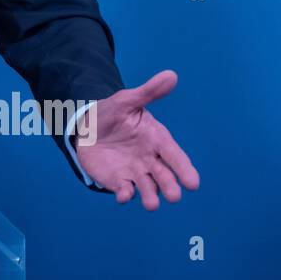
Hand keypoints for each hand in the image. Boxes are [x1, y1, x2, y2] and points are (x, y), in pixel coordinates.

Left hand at [74, 70, 199, 209]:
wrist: (86, 125)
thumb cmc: (113, 113)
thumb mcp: (128, 100)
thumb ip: (149, 92)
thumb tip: (171, 75)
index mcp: (157, 140)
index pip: (176, 156)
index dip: (185, 170)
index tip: (193, 184)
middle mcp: (150, 160)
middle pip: (165, 177)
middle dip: (170, 187)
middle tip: (173, 196)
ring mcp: (135, 172)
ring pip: (148, 189)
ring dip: (150, 197)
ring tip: (151, 204)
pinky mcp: (118, 180)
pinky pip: (125, 191)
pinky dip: (125, 194)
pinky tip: (123, 195)